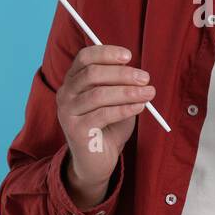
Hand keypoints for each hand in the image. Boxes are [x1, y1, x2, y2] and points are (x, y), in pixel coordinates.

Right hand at [56, 44, 153, 206]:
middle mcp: (65, 94)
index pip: (84, 57)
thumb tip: (138, 73)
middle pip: (92, 74)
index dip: (106, 53)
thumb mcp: (115, 100)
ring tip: (149, 93)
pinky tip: (140, 106)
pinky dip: (125, 108)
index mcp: (73, 80)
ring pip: (99, 94)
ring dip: (128, 92)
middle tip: (145, 78)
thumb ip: (120, 84)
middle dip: (122, 74)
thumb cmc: (108, 126)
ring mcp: (67, 112)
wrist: (97, 160)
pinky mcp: (75, 130)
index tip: (129, 56)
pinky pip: (103, 114)